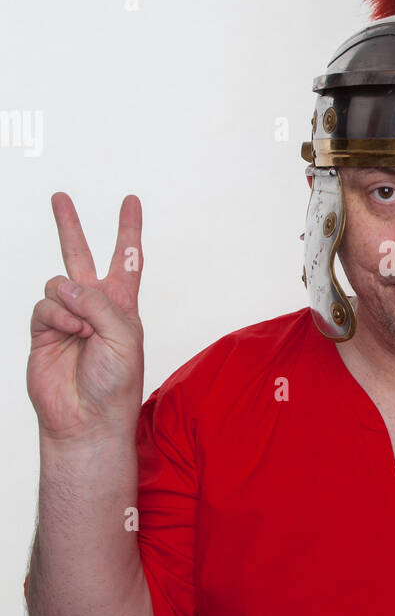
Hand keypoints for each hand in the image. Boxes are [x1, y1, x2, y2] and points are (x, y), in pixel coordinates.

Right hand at [27, 193, 144, 441]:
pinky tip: (70, 333)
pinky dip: (57, 317)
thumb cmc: (116, 382)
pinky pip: (45, 306)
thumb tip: (66, 286)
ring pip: (59, 283)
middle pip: (80, 255)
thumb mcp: (124, 335)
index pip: (127, 259)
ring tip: (83, 332)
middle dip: (69, 225)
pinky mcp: (43, 331)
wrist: (87, 418)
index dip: (128, 230)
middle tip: (59, 197)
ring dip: (72, 304)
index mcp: (122, 305)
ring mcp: (66, 318)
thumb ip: (99, 303)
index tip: (131, 201)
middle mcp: (94, 306)